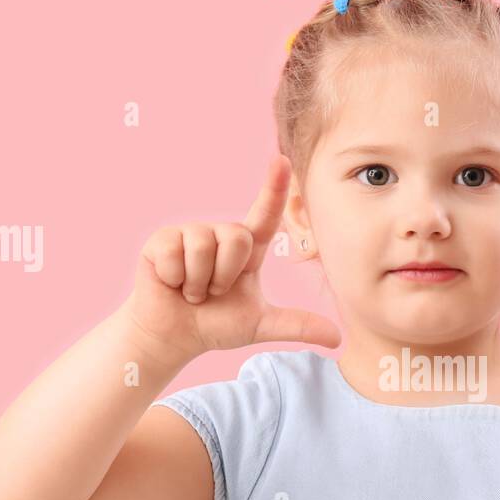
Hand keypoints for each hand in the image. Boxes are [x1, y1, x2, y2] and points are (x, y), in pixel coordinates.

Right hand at [125, 154, 341, 362]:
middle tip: (213, 292)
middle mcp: (221, 233)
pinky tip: (171, 283)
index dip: (275, 187)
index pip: (265, 213)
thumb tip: (337, 339)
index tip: (282, 160)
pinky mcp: (162, 240)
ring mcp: (190, 233)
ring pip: (204, 244)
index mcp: (247, 248)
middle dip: (225, 276)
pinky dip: (176, 279)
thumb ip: (296, 326)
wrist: (173, 337)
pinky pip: (176, 252)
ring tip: (191, 289)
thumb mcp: (259, 325)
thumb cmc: (215, 325)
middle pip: (236, 237)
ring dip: (199, 281)